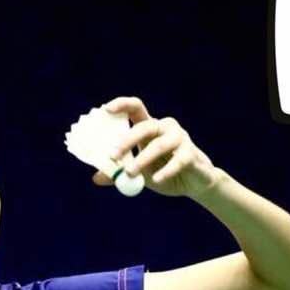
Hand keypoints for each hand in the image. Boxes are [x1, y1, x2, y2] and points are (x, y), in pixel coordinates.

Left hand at [92, 96, 221, 198]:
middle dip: (127, 141)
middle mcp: (165, 128)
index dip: (122, 105)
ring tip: (129, 173)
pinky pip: (177, 161)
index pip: (136, 108)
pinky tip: (156, 180)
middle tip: (112, 155)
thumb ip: (119, 172)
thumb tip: (96, 178)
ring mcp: (180, 139)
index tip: (106, 109)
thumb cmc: (163, 171)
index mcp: (150, 127)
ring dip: (142, 159)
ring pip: (158, 145)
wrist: (193, 184)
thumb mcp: (138, 172)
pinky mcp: (191, 154)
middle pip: (145, 127)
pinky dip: (166, 171)